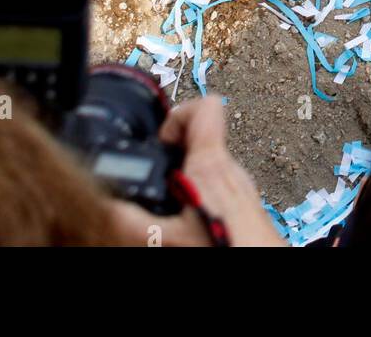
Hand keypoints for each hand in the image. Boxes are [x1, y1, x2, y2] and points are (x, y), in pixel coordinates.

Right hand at [109, 96, 284, 246]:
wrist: (261, 263)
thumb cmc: (229, 246)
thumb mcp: (170, 238)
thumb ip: (134, 222)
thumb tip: (110, 209)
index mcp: (210, 164)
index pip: (205, 107)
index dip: (179, 114)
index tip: (161, 140)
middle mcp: (230, 167)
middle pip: (201, 136)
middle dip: (174, 151)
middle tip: (158, 173)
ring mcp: (239, 183)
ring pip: (210, 161)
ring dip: (187, 173)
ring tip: (169, 196)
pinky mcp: (243, 201)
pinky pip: (218, 183)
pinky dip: (199, 192)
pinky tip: (188, 215)